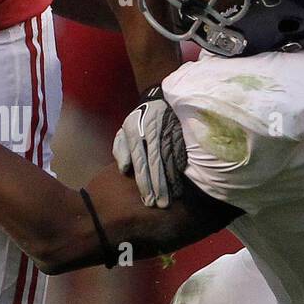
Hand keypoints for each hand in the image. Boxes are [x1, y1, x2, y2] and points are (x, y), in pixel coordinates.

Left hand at [113, 92, 189, 207]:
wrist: (159, 99)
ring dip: (172, 180)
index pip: (140, 162)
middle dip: (158, 185)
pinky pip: (181, 151)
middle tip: (161, 204)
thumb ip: (121, 149)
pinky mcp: (180, 130)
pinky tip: (182, 181)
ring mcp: (166, 131)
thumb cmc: (139, 120)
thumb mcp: (125, 130)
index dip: (144, 182)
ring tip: (173, 197)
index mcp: (134, 133)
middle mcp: (150, 132)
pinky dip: (181, 167)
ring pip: (169, 159)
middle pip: (155, 163)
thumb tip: (124, 169)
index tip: (148, 199)